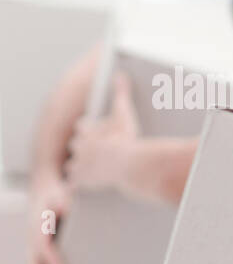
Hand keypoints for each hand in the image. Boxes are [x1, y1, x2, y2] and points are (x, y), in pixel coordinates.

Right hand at [26, 172, 69, 263]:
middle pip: (34, 257)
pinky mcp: (38, 238)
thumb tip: (69, 212)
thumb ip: (67, 202)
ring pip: (34, 259)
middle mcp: (33, 230)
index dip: (53, 258)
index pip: (43, 244)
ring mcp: (33, 234)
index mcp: (39, 220)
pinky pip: (39, 256)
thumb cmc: (59, 187)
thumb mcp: (64, 191)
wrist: (45, 178)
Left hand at [64, 71, 139, 191]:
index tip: (95, 133)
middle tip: (93, 153)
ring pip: (73, 166)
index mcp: (87, 132)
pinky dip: (78, 186)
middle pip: (76, 147)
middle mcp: (79, 148)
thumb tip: (120, 74)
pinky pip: (75, 184)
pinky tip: (81, 189)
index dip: (89, 130)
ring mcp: (80, 165)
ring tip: (87, 171)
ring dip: (79, 168)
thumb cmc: (126, 139)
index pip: (82, 128)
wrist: (128, 165)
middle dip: (83, 149)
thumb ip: (121, 94)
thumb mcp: (124, 113)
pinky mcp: (82, 181)